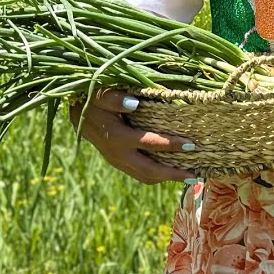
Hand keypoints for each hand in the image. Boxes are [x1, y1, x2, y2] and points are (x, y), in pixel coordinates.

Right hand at [69, 89, 194, 184]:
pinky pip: (140, 173)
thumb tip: (134, 103)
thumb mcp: (101, 94)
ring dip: (167, 179)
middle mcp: (118, 154)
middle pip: (149, 171)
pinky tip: (172, 171)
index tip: (192, 144)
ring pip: (145, 177)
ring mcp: (118, 161)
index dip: (171, 145)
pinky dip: (158, 175)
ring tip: (190, 178)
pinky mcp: (119, 162)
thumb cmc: (93, 100)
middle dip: (173, 175)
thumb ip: (115, 99)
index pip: (149, 144)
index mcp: (117, 137)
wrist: (76, 114)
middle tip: (196, 176)